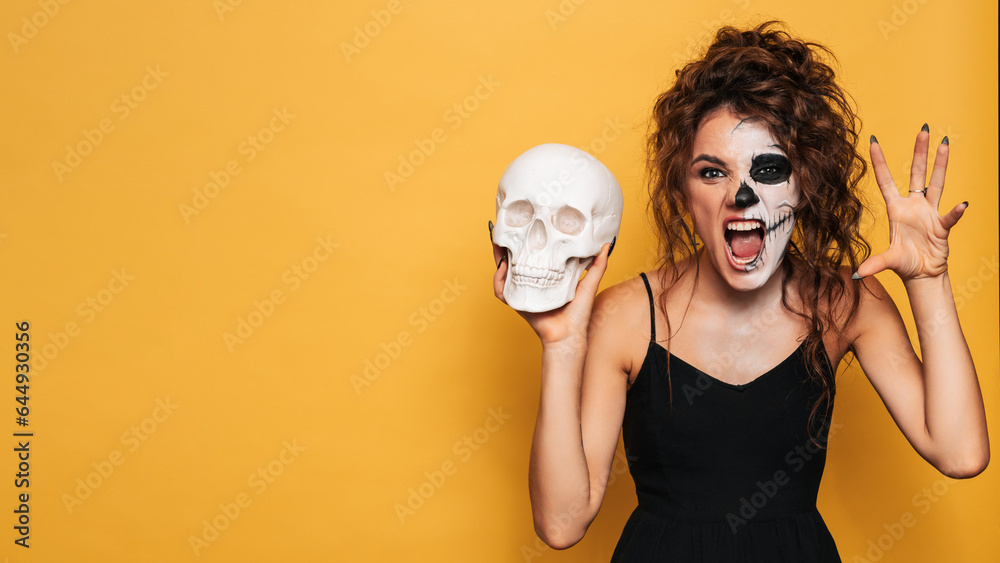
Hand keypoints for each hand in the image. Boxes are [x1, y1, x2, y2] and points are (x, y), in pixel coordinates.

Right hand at [490, 220, 612, 346]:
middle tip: (505, 232)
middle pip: (515, 261)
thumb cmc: (579, 314)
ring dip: (499, 259)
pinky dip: (498, 280)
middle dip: (507, 247)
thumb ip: (597, 265)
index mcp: (549, 276)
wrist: (569, 336)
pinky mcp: (518, 302)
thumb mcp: (590, 284)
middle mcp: (534, 283)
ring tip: (499, 246)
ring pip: (504, 273)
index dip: (528, 242)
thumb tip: (605, 245)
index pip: (535, 255)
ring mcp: (524, 292)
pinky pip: (501, 291)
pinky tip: (502, 268)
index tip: (526, 227)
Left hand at [856, 126, 967, 280]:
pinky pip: (949, 217)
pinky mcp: (942, 227)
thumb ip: (875, 264)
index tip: (873, 141)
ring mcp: (929, 214)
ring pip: (936, 183)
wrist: (922, 275)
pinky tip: (961, 205)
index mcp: (896, 210)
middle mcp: (913, 206)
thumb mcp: (888, 261)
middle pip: (917, 174)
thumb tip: (858, 274)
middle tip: (924, 129)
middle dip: (920, 152)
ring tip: (945, 144)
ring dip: (941, 165)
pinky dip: (955, 212)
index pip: (886, 180)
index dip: (879, 162)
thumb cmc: (904, 263)